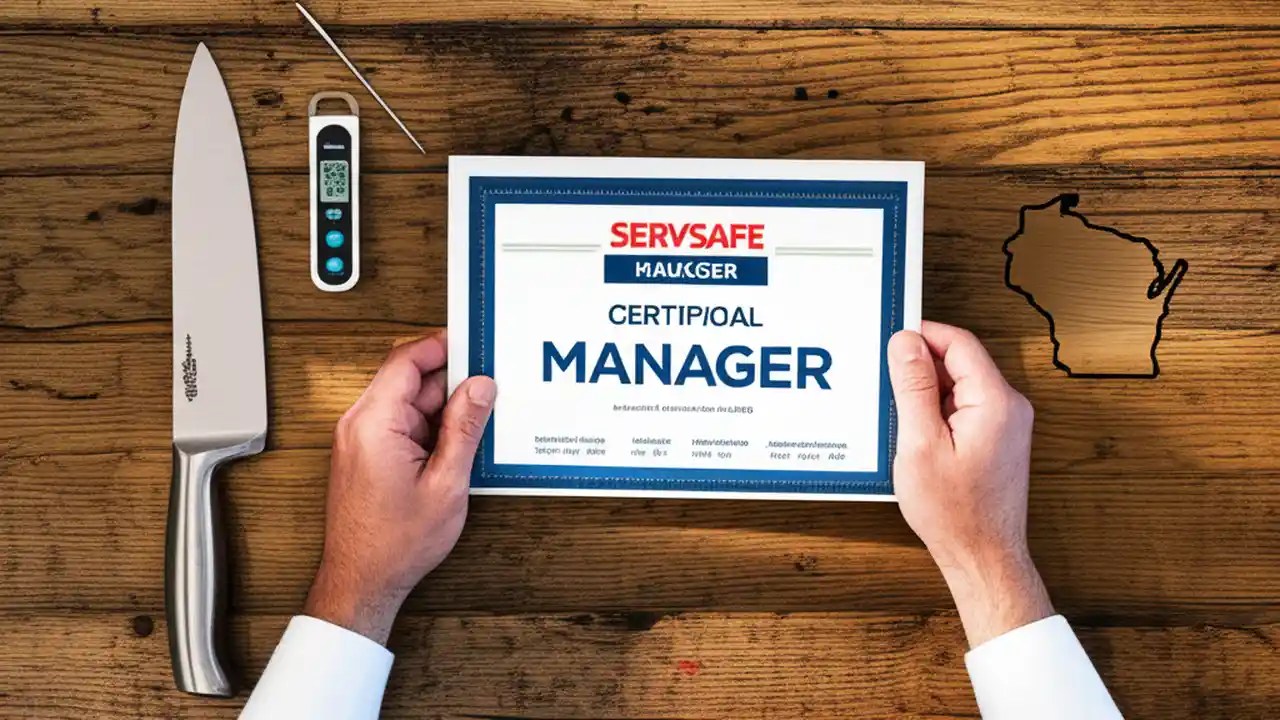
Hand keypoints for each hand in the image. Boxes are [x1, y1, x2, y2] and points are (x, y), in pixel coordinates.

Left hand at [304, 332, 496, 643]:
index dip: (442, 345)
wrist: (362, 580)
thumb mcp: (446, 483)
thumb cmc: (394, 543)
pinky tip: (456, 443)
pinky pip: (401, 422)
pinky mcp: (366, 452)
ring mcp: (360, 438)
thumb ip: (464, 428)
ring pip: (408, 401)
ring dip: (442, 407)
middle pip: (409, 378)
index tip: (472, 343)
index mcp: (374, 424)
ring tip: (476, 424)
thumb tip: (480, 387)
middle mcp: (359, 424)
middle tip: (488, 387)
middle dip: (451, 380)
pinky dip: (430, 426)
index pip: (406, 360)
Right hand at [888, 320, 1052, 647]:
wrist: (983, 557)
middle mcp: (1009, 407)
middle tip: (887, 387)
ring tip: (900, 421)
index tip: (891, 340)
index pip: (959, 342)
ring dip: (926, 394)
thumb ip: (913, 387)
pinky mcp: (997, 438)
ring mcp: (1006, 423)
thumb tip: (907, 342)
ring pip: (959, 385)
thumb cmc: (955, 513)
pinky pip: (964, 407)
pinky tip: (916, 436)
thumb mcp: (920, 444)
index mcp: (995, 401)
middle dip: (919, 368)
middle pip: (959, 362)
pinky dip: (937, 413)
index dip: (922, 336)